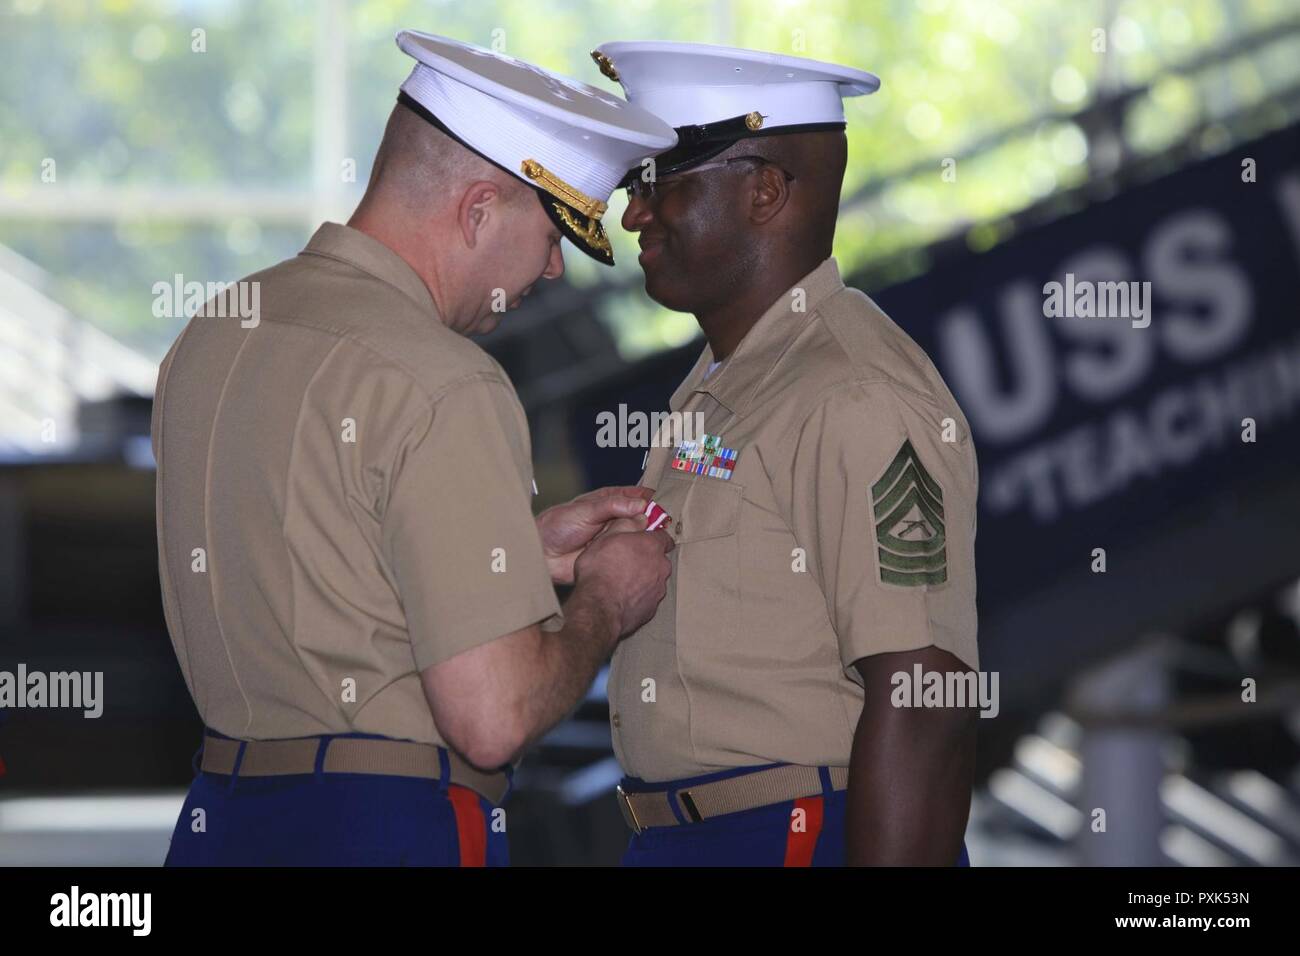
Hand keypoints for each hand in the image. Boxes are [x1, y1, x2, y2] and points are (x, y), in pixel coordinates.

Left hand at [537, 486, 654, 584]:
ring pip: (639, 535)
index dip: (651, 499)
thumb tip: (640, 504)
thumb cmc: (558, 525)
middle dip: (654, 519)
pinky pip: (630, 554)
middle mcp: (615, 518)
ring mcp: (616, 537)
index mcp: (609, 501)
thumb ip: (613, 506)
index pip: (637, 496)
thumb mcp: (585, 509)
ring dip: (647, 537)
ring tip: (658, 538)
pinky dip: (639, 554)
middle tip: (665, 523)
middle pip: (642, 516)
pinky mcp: (613, 555)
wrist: (543, 553)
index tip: (665, 502)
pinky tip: (647, 554)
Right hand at [573, 527, 673, 638]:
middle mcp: (661, 567)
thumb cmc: (600, 570)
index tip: (641, 538)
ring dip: (642, 578)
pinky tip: (621, 596)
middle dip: (646, 558)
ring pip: (654, 579)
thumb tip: (641, 518)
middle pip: (658, 559)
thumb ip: (627, 524)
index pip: (663, 536)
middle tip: (625, 560)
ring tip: (621, 580)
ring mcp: (658, 589)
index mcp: (652, 546)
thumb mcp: (606, 537)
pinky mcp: (652, 608)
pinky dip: (638, 595)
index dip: (651, 536)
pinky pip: (647, 597)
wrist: (598, 608)